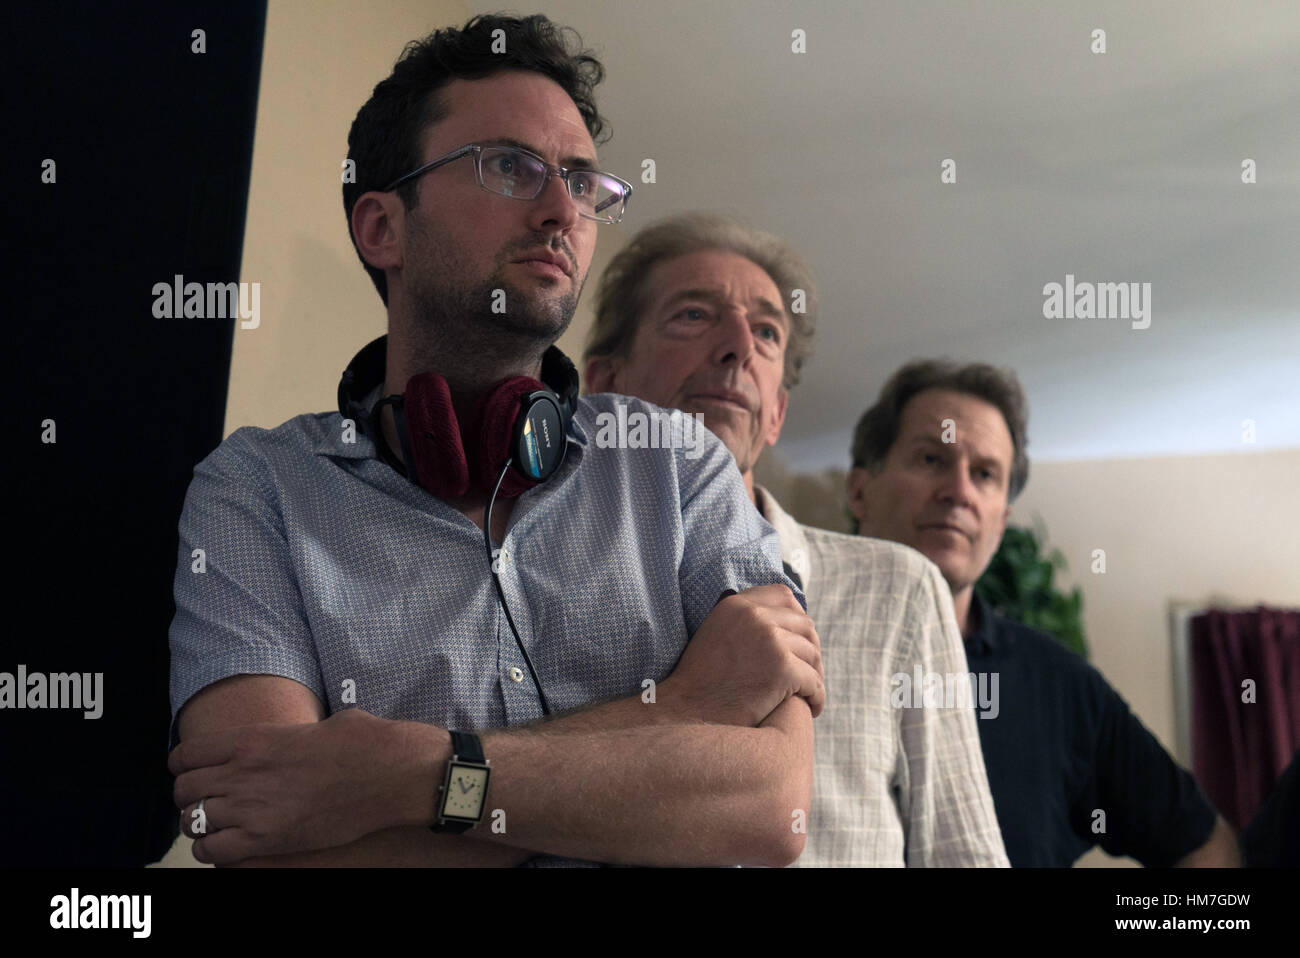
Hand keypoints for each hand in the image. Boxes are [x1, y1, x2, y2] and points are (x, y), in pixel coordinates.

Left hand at [169, 708, 445, 864]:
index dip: (184, 765)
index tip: (194, 770)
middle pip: (183, 789)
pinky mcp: (267, 839)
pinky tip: (228, 845)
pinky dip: (213, 851)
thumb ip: (290, 734)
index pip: (185, 754)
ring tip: (218, 824)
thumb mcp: (319, 724)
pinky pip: (212, 852)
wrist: (390, 772)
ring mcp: (252, 807)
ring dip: (201, 824)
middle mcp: (243, 772)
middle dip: (190, 795)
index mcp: (253, 739)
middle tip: (207, 799)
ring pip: (192, 822)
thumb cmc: (366, 743)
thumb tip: (294, 738)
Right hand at [660, 584, 822, 725]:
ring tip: (809, 694)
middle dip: (810, 650)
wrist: (688, 714)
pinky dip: (817, 697)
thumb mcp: (716, 634)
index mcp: (736, 605)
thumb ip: (745, 622)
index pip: (784, 596)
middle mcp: (754, 616)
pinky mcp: (783, 669)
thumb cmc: (702, 683)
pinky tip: (812, 708)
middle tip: (809, 674)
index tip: (798, 640)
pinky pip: (815, 681)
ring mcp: (770, 641)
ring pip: (812, 654)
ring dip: (815, 676)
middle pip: (805, 625)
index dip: (797, 617)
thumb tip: (783, 622)